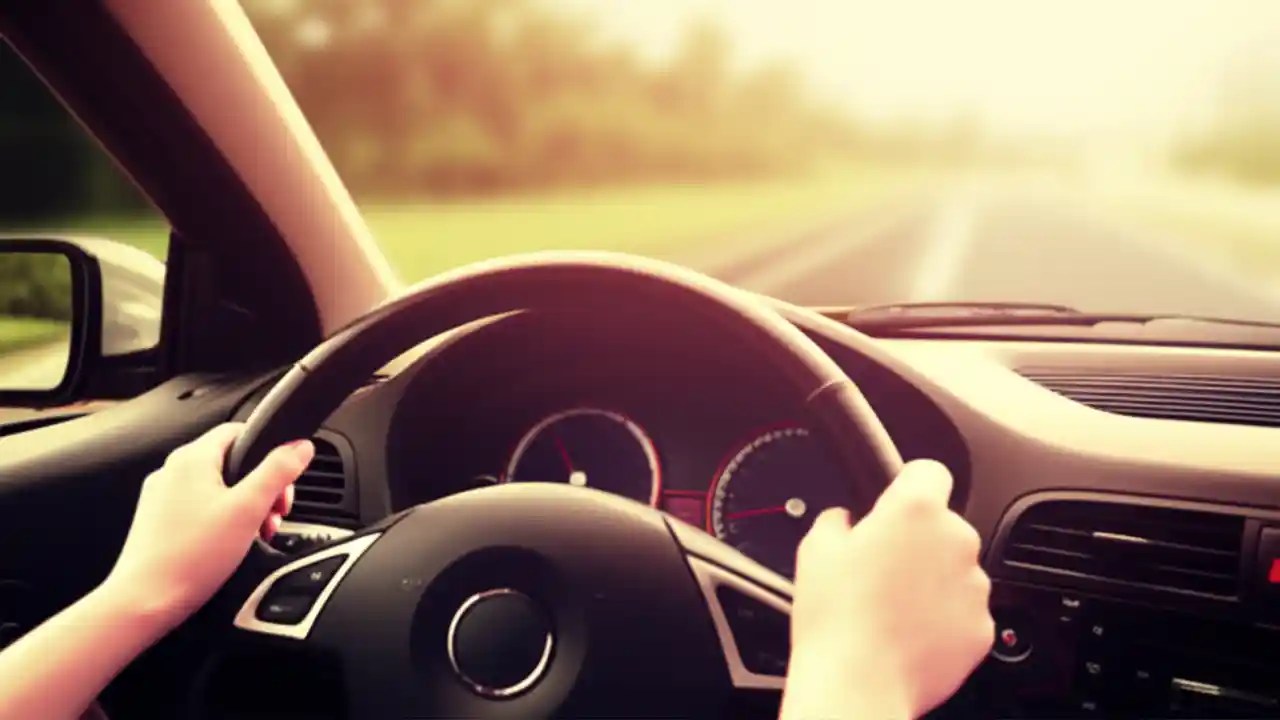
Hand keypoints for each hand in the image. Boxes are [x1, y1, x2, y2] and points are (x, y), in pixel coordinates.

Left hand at [102, 423, 312, 629]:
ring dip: (244, 506)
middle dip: (261, 486)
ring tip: (256, 532)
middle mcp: (172, 471)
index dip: (270, 452)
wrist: (145, 601)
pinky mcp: (158, 521)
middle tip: (274, 512)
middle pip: (231, 462)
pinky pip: (199, 508)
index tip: (284, 480)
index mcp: (192, 458)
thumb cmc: (191, 557)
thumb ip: (277, 471)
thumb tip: (300, 447)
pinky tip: (230, 544)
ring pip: (216, 487)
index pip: (239, 431)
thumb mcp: (248, 509)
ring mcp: (161, 497)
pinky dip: (221, 519)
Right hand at [780, 460, 993, 719]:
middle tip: (881, 568)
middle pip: (942, 525)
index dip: (908, 484)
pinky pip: (964, 610)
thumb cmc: (835, 617)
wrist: (859, 684)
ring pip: (955, 569)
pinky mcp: (983, 626)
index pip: (929, 471)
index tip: (895, 501)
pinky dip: (943, 617)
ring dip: (932, 579)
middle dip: (917, 540)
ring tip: (892, 607)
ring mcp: (975, 586)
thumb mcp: (815, 549)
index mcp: (915, 510)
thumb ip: (838, 520)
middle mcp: (955, 540)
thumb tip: (846, 520)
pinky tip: (909, 632)